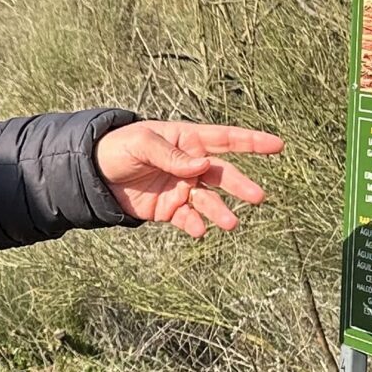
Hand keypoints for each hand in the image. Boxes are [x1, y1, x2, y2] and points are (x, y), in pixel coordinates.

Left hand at [95, 120, 284, 237]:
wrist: (93, 174)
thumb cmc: (118, 148)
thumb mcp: (142, 144)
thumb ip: (172, 155)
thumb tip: (200, 166)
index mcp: (187, 141)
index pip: (225, 139)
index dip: (252, 142)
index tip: (278, 146)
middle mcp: (190, 166)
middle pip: (222, 175)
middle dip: (241, 185)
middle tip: (258, 196)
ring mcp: (182, 189)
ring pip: (209, 201)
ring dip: (221, 212)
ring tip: (231, 224)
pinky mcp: (169, 210)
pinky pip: (188, 219)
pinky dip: (195, 226)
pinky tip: (198, 231)